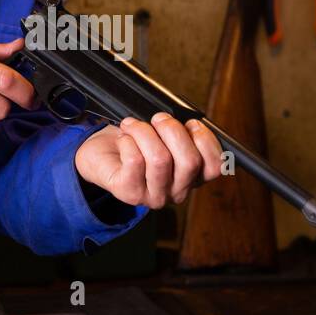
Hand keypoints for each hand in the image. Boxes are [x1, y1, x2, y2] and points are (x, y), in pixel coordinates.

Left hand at [74, 112, 223, 208]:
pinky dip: (129, 140)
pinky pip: (135, 160)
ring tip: (133, 125)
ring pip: (160, 159)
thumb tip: (187, 121)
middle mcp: (176, 192)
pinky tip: (124, 138)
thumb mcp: (165, 137)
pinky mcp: (129, 192)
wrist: (100, 154)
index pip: (215, 167)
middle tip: (158, 119)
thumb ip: (183, 133)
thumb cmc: (137, 143)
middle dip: (173, 129)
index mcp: (191, 178)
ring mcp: (153, 196)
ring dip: (145, 132)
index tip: (191, 123)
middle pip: (190, 161)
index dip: (205, 140)